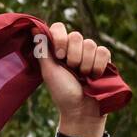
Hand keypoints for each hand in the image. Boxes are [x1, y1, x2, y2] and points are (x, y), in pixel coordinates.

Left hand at [37, 21, 110, 136]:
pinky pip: (103, 51)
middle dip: (73, 56)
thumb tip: (33, 28)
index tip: (59, 55)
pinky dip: (98, 65)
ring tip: (83, 77)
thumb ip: (42, 50)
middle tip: (72, 70)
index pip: (59, 27)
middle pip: (76, 35)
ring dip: (85, 64)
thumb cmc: (62, 92)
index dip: (60, 38)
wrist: (81, 109)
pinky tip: (94, 76)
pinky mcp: (104, 59)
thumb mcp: (48, 71)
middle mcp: (74, 48)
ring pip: (90, 43)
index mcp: (59, 49)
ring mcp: (90, 52)